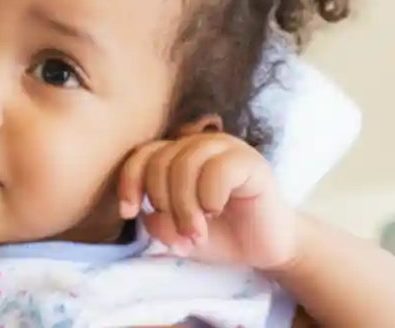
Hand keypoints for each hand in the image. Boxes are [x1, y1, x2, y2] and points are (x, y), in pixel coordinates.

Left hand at [117, 133, 298, 270]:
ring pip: (185, 165)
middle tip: (181, 233)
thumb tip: (146, 214)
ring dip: (185, 206)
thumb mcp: (177, 232)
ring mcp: (224, 148)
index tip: (129, 213)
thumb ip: (157, 222)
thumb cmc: (220, 234)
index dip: (130, 182)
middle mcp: (198, 145)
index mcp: (176, 155)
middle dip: (164, 204)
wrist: (265, 249)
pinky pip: (217, 169)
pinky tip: (216, 211)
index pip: (141, 155)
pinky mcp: (250, 160)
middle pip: (160, 163)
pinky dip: (209, 196)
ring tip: (197, 232)